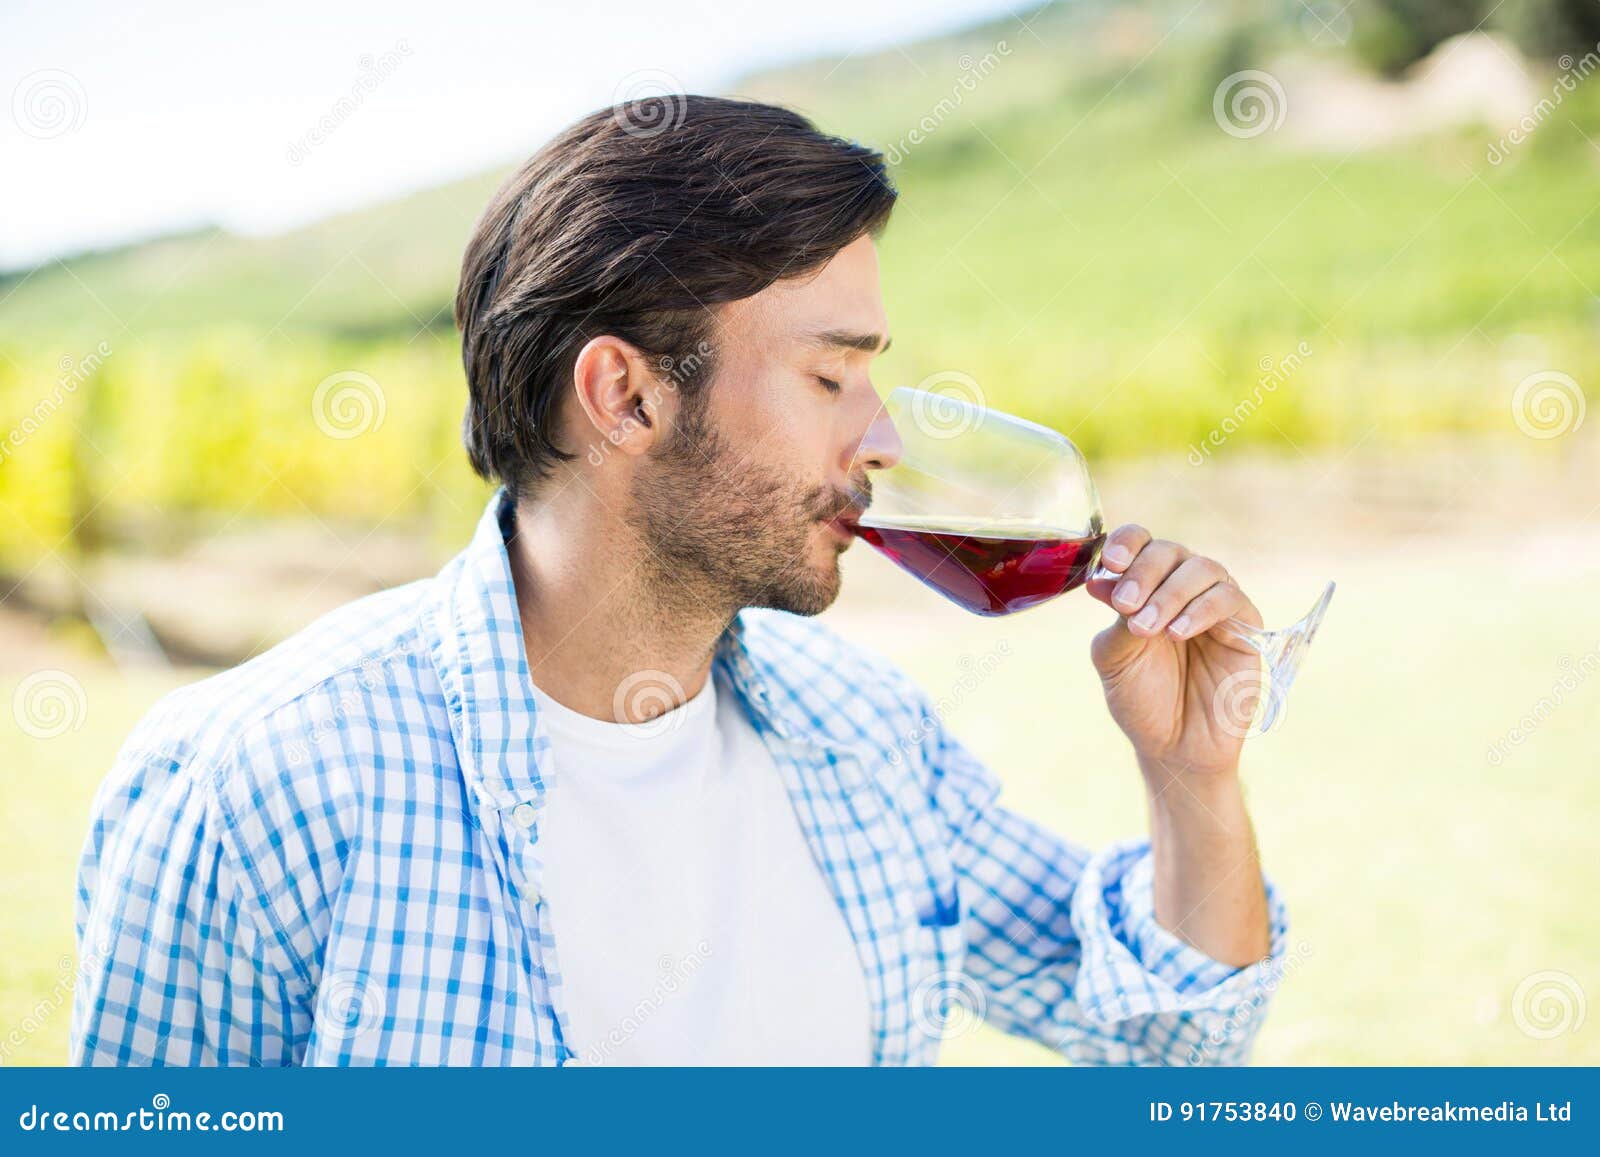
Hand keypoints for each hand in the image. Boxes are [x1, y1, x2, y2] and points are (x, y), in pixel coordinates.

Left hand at [1085, 524, 1262, 778]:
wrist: (1175, 746)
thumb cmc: (1141, 700)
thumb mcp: (1115, 660)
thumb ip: (1115, 620)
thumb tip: (1101, 580)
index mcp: (1144, 587)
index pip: (1141, 543)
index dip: (1127, 543)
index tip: (1112, 562)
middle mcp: (1180, 588)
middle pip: (1170, 551)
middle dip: (1144, 572)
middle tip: (1125, 605)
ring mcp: (1214, 605)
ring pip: (1202, 569)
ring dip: (1171, 593)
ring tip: (1148, 627)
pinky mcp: (1244, 627)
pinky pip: (1229, 599)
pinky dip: (1201, 610)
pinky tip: (1177, 633)